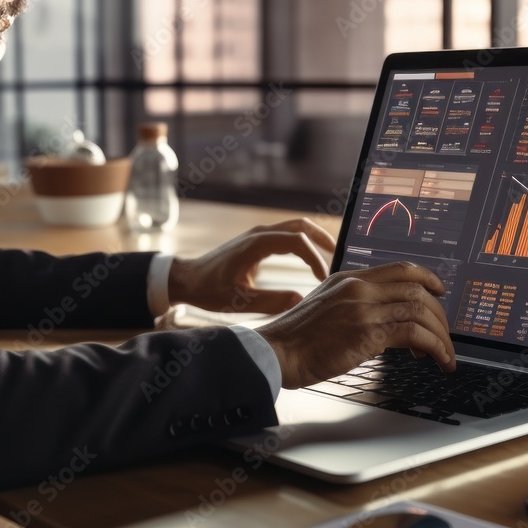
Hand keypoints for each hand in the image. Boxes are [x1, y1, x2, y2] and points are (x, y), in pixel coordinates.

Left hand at [167, 218, 336, 315]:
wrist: (188, 279)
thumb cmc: (209, 290)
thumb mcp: (238, 301)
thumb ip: (270, 302)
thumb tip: (300, 300)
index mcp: (256, 244)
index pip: (297, 242)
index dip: (314, 258)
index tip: (323, 278)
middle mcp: (260, 234)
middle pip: (300, 226)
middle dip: (322, 239)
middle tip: (339, 255)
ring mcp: (258, 236)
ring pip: (294, 228)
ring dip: (313, 239)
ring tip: (330, 256)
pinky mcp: (257, 242)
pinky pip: (286, 236)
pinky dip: (302, 244)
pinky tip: (310, 260)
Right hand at [258, 262, 454, 388]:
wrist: (275, 352)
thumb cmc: (295, 339)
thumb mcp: (325, 307)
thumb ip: (351, 304)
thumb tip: (381, 319)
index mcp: (348, 278)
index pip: (399, 268)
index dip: (427, 277)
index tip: (440, 291)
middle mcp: (358, 288)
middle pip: (416, 288)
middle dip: (439, 313)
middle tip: (445, 333)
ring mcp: (362, 308)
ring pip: (420, 310)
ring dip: (441, 335)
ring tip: (445, 354)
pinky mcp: (366, 333)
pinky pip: (414, 333)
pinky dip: (434, 347)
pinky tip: (437, 360)